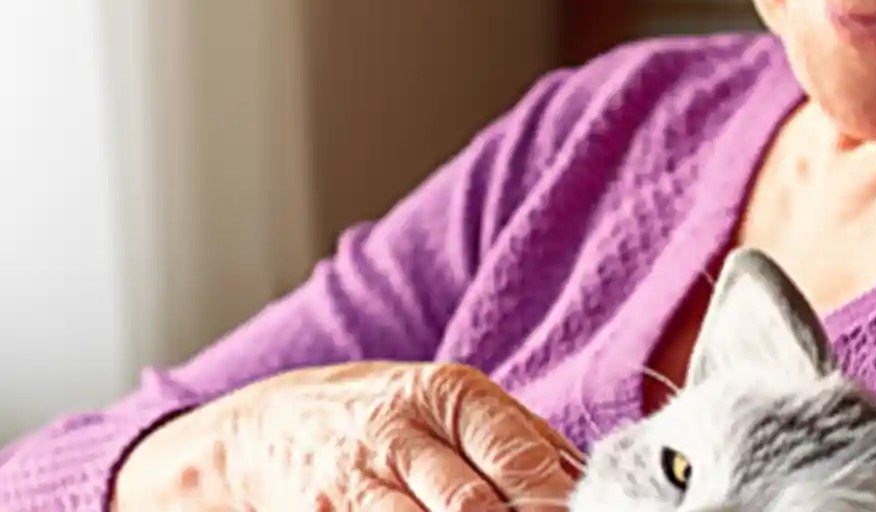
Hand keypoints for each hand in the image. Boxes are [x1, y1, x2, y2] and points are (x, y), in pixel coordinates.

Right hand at [111, 362, 580, 510]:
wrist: (268, 427)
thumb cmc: (388, 417)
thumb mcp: (452, 404)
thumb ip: (523, 438)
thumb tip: (588, 480)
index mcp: (451, 394)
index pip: (518, 456)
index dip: (554, 500)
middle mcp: (404, 432)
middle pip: (474, 505)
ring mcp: (360, 480)